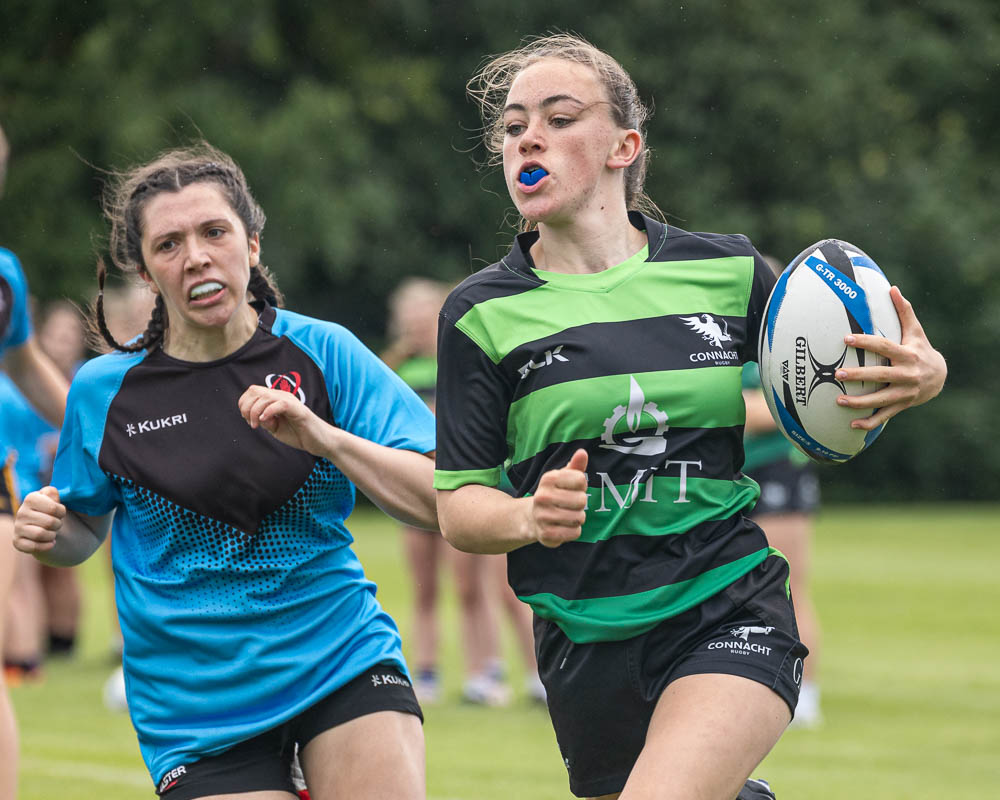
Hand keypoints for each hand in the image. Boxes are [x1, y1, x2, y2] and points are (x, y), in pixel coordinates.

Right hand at [13, 486, 64, 553]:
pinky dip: (46, 546)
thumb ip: (53, 493)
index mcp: (31, 498)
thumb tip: (51, 492)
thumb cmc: (50, 511)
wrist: (42, 526)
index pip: (53, 508)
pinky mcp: (17, 541)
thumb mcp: (53, 499)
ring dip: (52, 535)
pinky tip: (50, 542)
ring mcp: (18, 528)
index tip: (60, 513)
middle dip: (58, 525)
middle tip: (57, 524)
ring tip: (52, 532)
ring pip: (40, 534)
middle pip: (49, 522)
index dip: (62, 512)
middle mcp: (21, 512)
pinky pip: (33, 547)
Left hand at [238, 385, 330, 456]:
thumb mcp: (275, 429)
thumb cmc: (299, 434)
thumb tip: (255, 416)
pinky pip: (279, 404)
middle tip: (251, 423)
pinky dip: (268, 412)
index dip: (244, 404)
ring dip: (255, 412)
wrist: (320, 442)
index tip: (248, 420)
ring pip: (264, 396)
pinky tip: (266, 422)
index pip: (252, 391)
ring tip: (257, 426)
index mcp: (276, 399)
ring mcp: (290, 401)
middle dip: (246, 407)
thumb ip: (264, 421)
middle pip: (254, 390)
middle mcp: (282, 396)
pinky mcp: (298, 409)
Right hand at [531, 449, 588, 547]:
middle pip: (581, 500)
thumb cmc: (554, 495)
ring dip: (577, 518)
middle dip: (580, 504)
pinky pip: (575, 533)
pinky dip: (573, 531)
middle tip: (569, 505)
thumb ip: (575, 466)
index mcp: (548, 479)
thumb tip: (582, 453)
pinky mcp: (546, 534)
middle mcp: (542, 496)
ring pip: (579, 517)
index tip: (571, 489)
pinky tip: (563, 527)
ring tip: (566, 515)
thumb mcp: (563, 478)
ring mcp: (542, 516)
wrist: (532, 518)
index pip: (581, 479)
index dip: (581, 486)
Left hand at [835, 286, 946, 429]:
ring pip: (880, 400)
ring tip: (839, 401)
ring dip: (859, 403)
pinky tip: (852, 426)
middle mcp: (906, 375)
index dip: (866, 342)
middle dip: (858, 376)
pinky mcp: (901, 405)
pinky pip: (884, 416)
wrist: (940, 377)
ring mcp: (904, 393)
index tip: (846, 338)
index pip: (884, 347)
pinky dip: (869, 423)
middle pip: (880, 376)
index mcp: (907, 354)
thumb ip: (904, 311)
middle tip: (837, 374)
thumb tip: (892, 288)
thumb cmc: (920, 349)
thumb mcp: (915, 331)